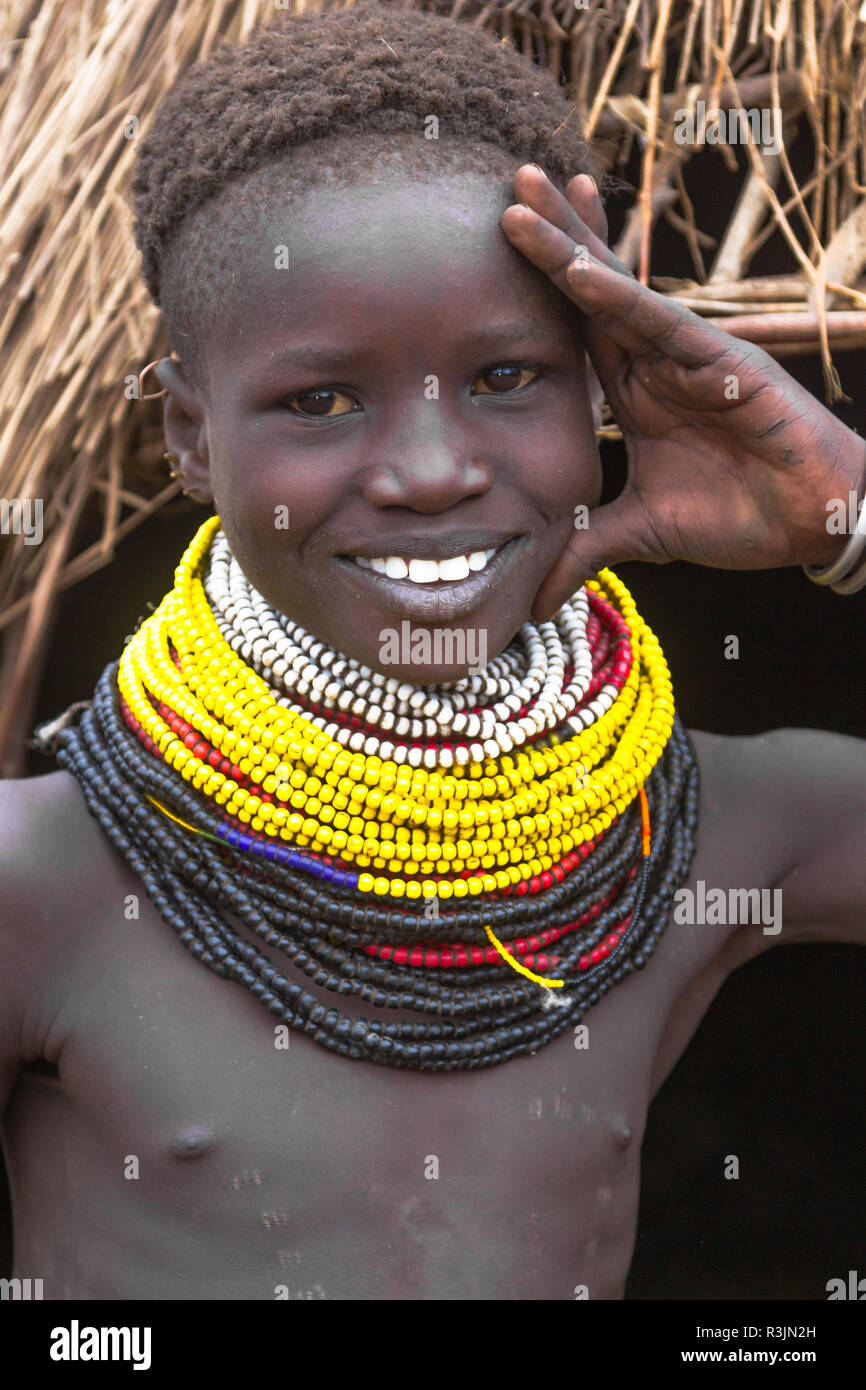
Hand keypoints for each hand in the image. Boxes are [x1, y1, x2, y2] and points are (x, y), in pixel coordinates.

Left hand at [502, 165, 865, 620]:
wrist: (811, 526)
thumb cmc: (740, 515)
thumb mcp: (640, 534)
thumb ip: (584, 550)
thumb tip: (531, 599)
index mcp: (637, 389)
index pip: (579, 326)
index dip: (544, 284)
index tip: (503, 240)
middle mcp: (657, 361)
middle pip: (593, 289)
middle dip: (552, 236)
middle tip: (507, 184)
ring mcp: (688, 356)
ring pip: (619, 291)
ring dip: (570, 246)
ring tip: (525, 201)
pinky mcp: (723, 363)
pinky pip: (661, 324)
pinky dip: (618, 299)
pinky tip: (577, 270)